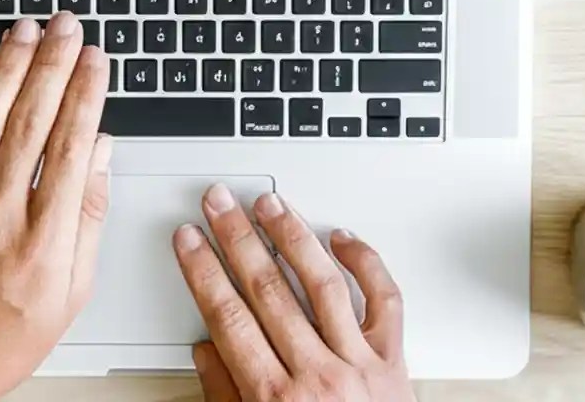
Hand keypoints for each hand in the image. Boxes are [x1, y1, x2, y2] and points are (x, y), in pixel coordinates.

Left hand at [0, 12, 111, 401]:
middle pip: (30, 122)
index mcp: (43, 240)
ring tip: (24, 31)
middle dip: (52, 65)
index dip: (85, 95)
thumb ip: (86, 220)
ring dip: (7, 69)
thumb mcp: (69, 296)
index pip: (69, 146)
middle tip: (65, 27)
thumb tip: (97, 157)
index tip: (95, 61)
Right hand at [175, 185, 416, 401]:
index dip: (203, 270)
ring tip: (269, 204)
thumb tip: (205, 350)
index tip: (189, 240)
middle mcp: (318, 376)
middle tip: (219, 202)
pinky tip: (343, 236)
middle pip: (268, 290)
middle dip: (237, 238)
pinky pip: (385, 301)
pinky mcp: (396, 362)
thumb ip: (227, 395)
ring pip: (322, 283)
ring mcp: (360, 365)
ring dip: (291, 236)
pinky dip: (366, 263)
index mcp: (275, 400)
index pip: (228, 316)